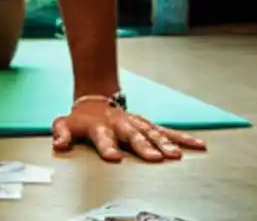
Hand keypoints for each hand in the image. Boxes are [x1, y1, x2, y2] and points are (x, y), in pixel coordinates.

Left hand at [52, 100, 206, 161]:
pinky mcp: (148, 125)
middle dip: (143, 146)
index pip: (103, 137)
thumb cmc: (81, 118)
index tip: (113, 158)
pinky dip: (183, 138)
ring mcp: (136, 124)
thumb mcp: (64, 123)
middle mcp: (120, 124)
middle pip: (133, 135)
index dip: (107, 147)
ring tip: (176, 155)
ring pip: (153, 133)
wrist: (94, 99)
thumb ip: (61, 133)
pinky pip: (167, 131)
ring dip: (165, 143)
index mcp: (99, 126)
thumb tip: (58, 143)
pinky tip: (198, 146)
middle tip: (154, 158)